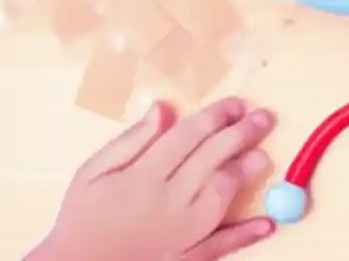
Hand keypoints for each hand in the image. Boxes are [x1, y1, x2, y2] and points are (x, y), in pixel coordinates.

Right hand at [30, 99, 276, 260]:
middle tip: (264, 118)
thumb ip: (132, 140)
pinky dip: (244, 235)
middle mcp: (166, 202)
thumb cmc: (82, 215)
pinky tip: (267, 224)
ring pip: (219, 198)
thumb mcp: (93, 171)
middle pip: (211, 161)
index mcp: (143, 176)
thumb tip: (164, 107)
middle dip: (241, 135)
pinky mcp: (185, 259)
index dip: (216, 116)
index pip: (189, 136)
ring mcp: (179, 233)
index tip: (236, 103)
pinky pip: (219, 246)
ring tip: (263, 157)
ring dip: (244, 176)